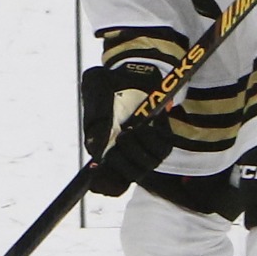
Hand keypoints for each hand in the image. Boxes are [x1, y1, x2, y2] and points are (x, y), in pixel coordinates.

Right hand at [79, 63, 177, 195]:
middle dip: (122, 160)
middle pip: (125, 179)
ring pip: (143, 168)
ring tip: (133, 127)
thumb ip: (95, 117)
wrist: (136, 70)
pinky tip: (146, 123)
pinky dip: (153, 138)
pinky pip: (161, 151)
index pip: (103, 184)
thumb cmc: (111, 80)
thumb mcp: (95, 87)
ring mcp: (143, 150)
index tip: (97, 172)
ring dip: (138, 148)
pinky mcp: (162, 141)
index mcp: (102, 150)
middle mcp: (123, 155)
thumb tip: (95, 149)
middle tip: (121, 135)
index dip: (102, 185)